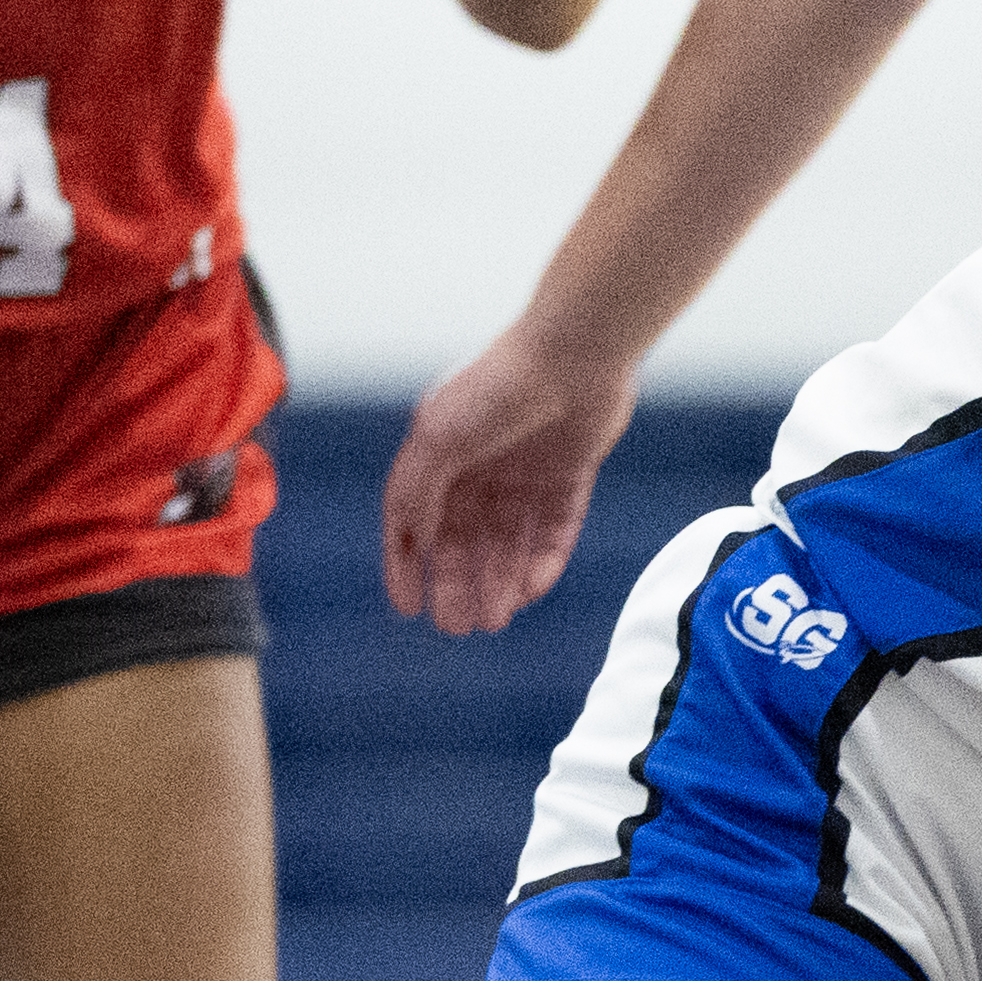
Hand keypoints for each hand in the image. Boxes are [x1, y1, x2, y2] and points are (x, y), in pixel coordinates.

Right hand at [380, 323, 638, 631]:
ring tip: (492, 622)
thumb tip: (411, 540)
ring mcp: (525, 471)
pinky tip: (530, 593)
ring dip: (497, 583)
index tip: (408, 610)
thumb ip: (417, 490)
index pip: (414, 522)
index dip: (407, 567)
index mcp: (438, 452)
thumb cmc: (498, 387)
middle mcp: (479, 464)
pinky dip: (541, 563)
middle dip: (456, 585)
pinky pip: (553, 531)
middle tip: (457, 628)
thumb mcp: (439, 439)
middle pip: (462, 540)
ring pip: (507, 543)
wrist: (574, 353)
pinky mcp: (569, 475)